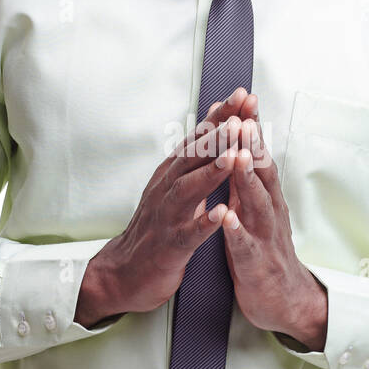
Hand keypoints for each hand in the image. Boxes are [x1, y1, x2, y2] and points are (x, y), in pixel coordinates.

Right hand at [75, 87, 257, 324]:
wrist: (124, 272)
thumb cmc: (157, 226)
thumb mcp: (175, 184)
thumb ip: (194, 156)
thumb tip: (214, 121)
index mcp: (173, 173)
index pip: (199, 139)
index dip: (220, 117)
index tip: (243, 96)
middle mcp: (168, 189)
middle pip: (193, 156)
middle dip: (218, 135)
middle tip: (240, 115)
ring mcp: (168, 216)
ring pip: (189, 190)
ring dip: (211, 173)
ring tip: (232, 157)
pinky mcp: (170, 246)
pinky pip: (188, 233)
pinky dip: (203, 223)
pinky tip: (220, 214)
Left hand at [208, 109, 328, 349]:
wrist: (285, 301)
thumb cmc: (264, 251)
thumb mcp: (254, 209)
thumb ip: (248, 179)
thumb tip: (241, 145)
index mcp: (264, 196)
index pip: (258, 154)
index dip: (250, 127)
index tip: (242, 98)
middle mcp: (268, 210)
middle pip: (261, 171)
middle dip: (252, 143)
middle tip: (243, 115)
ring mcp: (264, 235)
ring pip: (256, 202)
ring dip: (247, 178)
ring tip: (239, 155)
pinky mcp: (255, 263)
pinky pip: (243, 244)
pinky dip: (235, 229)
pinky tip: (225, 215)